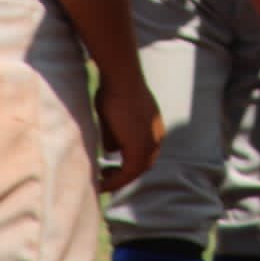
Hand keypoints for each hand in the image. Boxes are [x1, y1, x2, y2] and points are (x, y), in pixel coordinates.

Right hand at [93, 73, 163, 193]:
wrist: (121, 78)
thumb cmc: (116, 90)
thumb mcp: (117, 117)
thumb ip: (117, 134)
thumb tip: (112, 149)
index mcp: (155, 128)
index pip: (146, 153)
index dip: (131, 163)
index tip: (113, 167)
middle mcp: (157, 137)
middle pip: (143, 164)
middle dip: (125, 173)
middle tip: (107, 175)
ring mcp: (150, 143)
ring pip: (136, 170)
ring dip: (119, 179)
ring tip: (102, 182)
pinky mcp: (140, 148)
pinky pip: (128, 172)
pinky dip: (116, 180)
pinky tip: (102, 182)